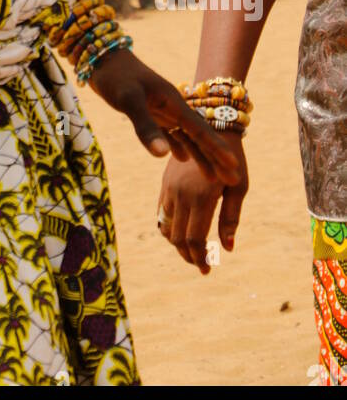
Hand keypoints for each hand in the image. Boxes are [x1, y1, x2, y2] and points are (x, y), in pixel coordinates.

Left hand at [87, 50, 242, 186]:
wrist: (101, 57)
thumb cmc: (114, 76)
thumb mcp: (128, 100)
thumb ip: (145, 126)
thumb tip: (164, 156)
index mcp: (172, 103)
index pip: (200, 130)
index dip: (217, 149)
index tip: (234, 166)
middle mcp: (171, 106)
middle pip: (199, 136)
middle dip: (215, 158)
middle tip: (233, 181)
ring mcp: (161, 109)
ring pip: (186, 137)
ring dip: (200, 157)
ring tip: (213, 179)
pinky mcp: (149, 110)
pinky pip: (170, 133)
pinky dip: (178, 147)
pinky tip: (181, 159)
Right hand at [157, 138, 247, 271]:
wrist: (211, 129)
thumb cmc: (232, 162)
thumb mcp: (239, 188)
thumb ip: (230, 218)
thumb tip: (228, 249)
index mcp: (201, 198)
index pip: (194, 239)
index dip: (200, 259)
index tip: (207, 270)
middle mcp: (181, 195)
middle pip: (178, 238)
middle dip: (189, 256)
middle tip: (202, 265)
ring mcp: (169, 189)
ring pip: (166, 228)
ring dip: (178, 244)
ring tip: (193, 251)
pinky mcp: (164, 183)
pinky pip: (161, 213)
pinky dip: (169, 228)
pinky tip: (181, 233)